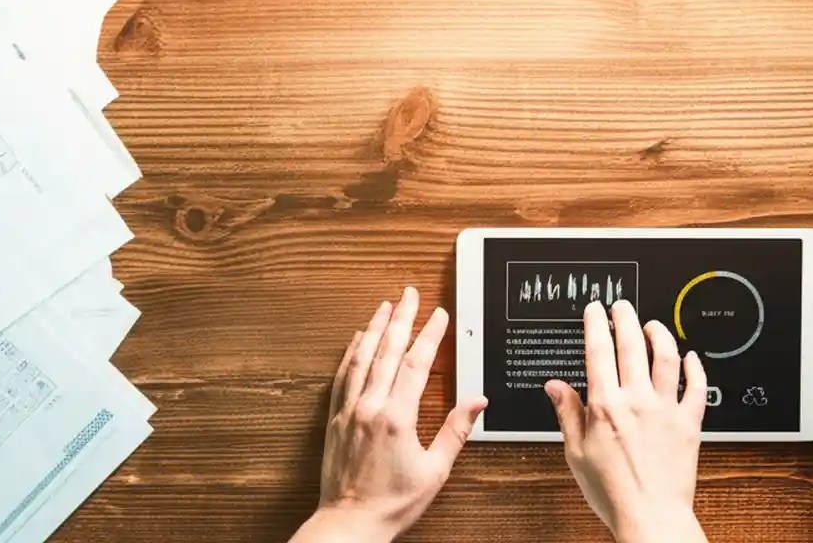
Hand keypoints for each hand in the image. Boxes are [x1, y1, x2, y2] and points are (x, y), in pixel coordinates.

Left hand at [291, 288, 487, 542]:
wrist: (350, 523)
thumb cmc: (392, 503)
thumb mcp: (434, 470)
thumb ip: (456, 431)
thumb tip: (477, 401)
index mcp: (397, 417)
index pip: (418, 364)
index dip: (430, 335)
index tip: (439, 315)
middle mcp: (370, 407)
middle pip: (388, 351)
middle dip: (402, 318)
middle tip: (410, 293)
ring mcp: (349, 410)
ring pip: (362, 357)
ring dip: (375, 328)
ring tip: (385, 305)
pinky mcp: (335, 418)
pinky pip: (343, 376)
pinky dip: (352, 353)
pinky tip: (358, 340)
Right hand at [545, 300, 708, 542]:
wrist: (650, 517)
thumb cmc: (613, 492)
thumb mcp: (576, 452)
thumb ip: (567, 413)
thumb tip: (555, 387)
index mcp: (605, 405)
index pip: (599, 350)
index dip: (596, 324)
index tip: (595, 310)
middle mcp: (637, 401)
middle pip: (632, 344)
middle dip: (626, 318)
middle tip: (622, 306)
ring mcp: (666, 409)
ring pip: (667, 357)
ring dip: (660, 334)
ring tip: (653, 324)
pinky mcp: (689, 423)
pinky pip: (697, 387)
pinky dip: (695, 368)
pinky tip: (691, 358)